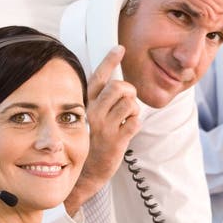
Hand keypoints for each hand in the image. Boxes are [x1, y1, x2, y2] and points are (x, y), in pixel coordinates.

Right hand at [63, 45, 140, 214]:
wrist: (85, 174)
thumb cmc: (91, 144)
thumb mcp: (90, 119)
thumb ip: (101, 102)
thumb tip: (118, 84)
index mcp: (86, 106)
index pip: (98, 77)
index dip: (110, 60)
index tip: (119, 48)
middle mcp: (93, 113)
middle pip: (119, 86)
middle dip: (129, 91)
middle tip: (128, 101)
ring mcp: (105, 127)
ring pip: (130, 103)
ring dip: (134, 110)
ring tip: (126, 120)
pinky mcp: (117, 141)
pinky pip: (136, 121)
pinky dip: (136, 124)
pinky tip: (127, 132)